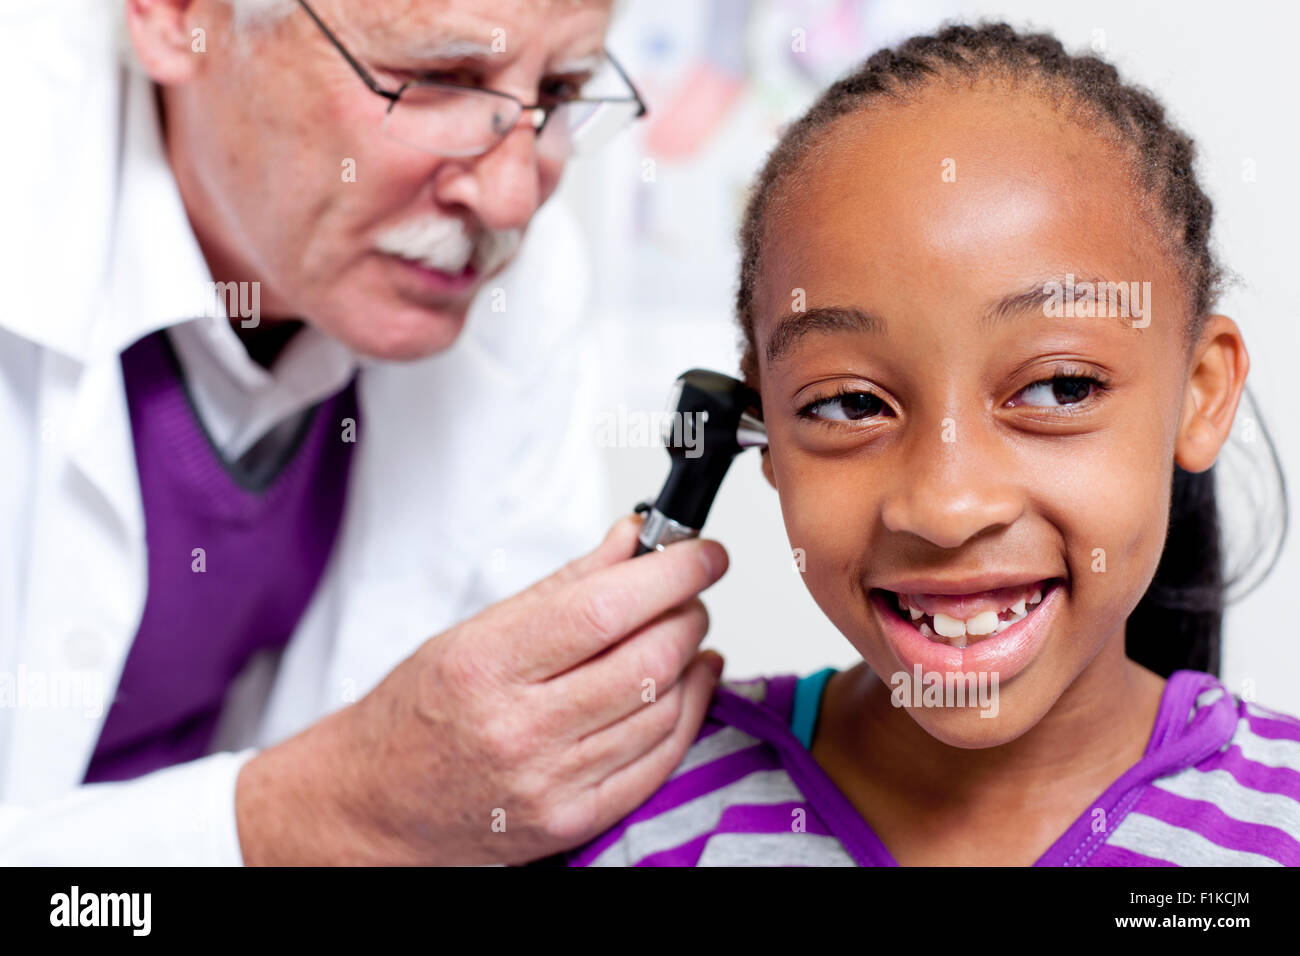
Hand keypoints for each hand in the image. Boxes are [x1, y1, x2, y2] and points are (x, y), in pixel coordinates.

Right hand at [235, 514, 727, 864]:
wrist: (373, 802)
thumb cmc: (418, 713)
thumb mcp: (476, 630)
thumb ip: (566, 585)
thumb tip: (633, 541)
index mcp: (487, 666)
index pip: (604, 609)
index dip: (670, 575)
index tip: (703, 553)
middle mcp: (518, 729)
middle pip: (647, 661)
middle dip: (689, 613)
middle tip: (690, 590)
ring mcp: (548, 784)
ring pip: (662, 710)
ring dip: (692, 661)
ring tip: (684, 633)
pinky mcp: (571, 822)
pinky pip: (657, 763)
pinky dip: (688, 714)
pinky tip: (690, 684)